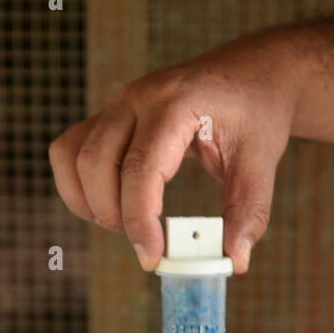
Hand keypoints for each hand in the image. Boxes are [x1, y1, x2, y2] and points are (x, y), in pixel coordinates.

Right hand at [48, 38, 297, 272]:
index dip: (139, 220)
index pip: (139, 168)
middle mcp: (137, 98)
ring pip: (73, 155)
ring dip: (89, 200)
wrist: (255, 71)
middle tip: (147, 244)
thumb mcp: (261, 161)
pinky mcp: (112, 115)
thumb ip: (247, 212)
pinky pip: (71, 148)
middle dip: (113, 215)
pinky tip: (110, 204)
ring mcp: (119, 104)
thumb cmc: (257, 110)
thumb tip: (233, 261)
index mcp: (175, 104)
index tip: (151, 258)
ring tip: (126, 224)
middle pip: (95, 163)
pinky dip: (78, 184)